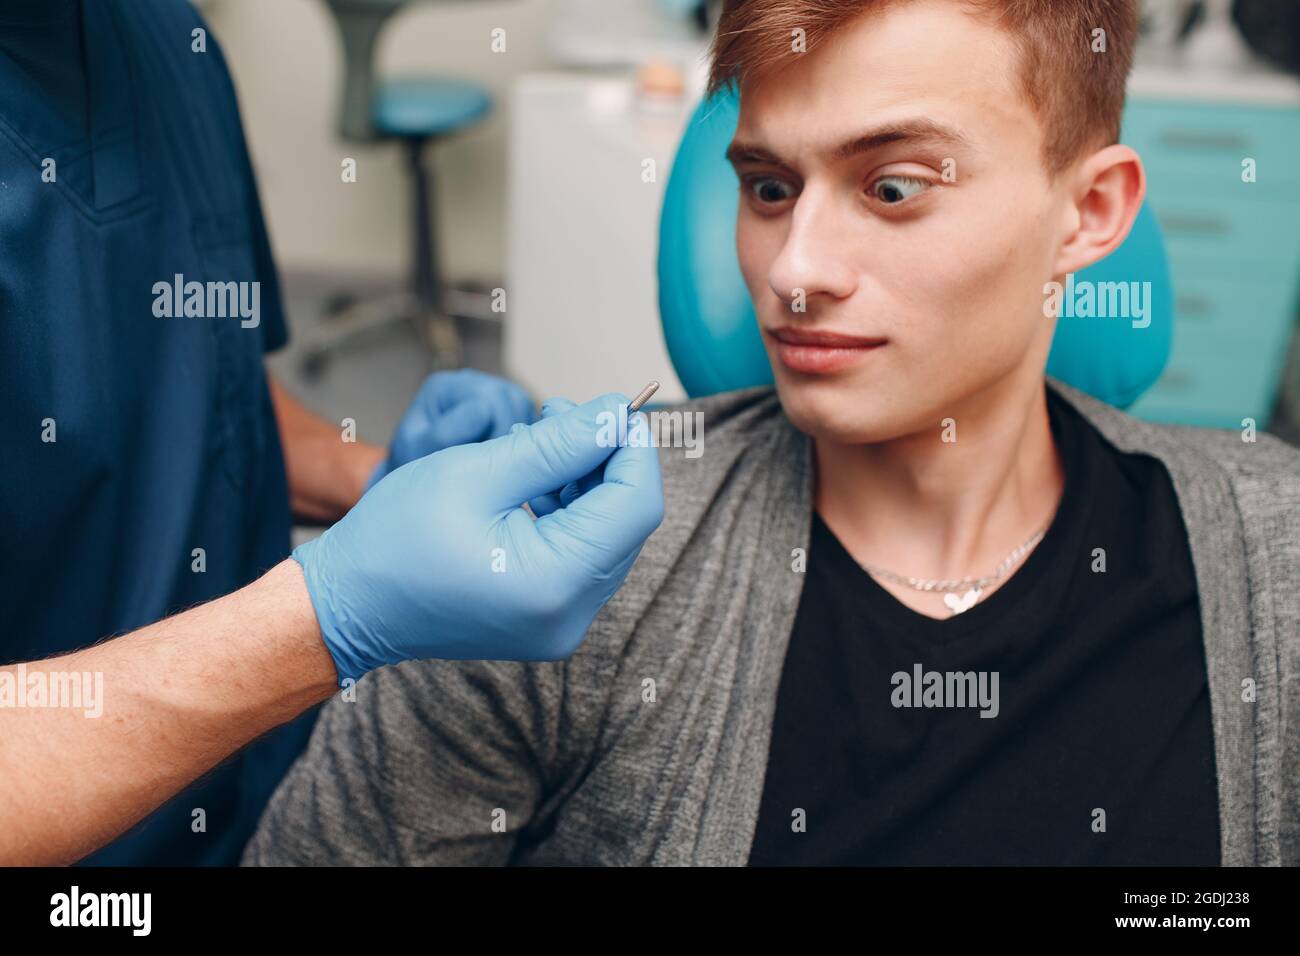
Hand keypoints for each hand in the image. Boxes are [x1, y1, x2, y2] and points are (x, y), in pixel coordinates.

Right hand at [294, 392, 663, 682]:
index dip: (632, 447)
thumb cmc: (394, 538)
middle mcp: (570, 615)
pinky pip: (579, 556)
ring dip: (583, 481)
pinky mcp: (544, 619)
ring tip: (537, 438)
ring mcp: (559, 624)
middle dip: (603, 460)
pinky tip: (532, 479)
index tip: (611, 405)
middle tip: (561, 412)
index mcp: (556, 583)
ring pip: (604, 536)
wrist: (345, 604)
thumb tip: (616, 412)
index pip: (636, 505)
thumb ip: (559, 443)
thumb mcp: (479, 471)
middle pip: (624, 521)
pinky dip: (566, 511)